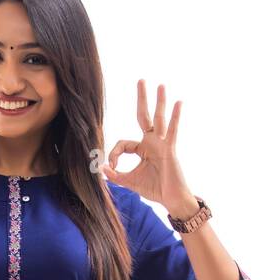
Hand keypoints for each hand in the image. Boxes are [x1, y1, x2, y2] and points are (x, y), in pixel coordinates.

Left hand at [100, 81, 196, 218]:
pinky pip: (172, 130)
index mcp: (142, 149)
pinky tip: (178, 103)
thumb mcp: (130, 182)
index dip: (114, 153)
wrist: (171, 199)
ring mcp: (162, 144)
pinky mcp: (170, 149)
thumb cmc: (154, 189)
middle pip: (144, 116)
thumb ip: (116, 176)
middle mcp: (152, 142)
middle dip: (142, 99)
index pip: (123, 143)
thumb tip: (101, 169)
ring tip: (160, 86)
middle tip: (141, 80)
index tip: (112, 167)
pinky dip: (175, 117)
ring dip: (159, 102)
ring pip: (159, 119)